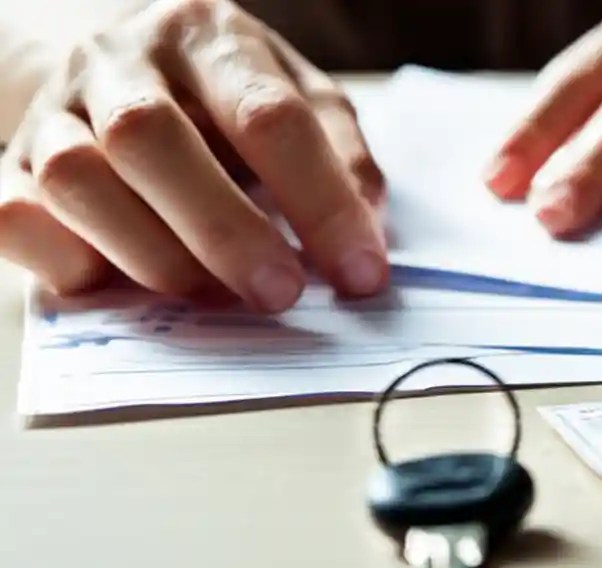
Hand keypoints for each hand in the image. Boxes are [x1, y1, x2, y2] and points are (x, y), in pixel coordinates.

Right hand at [0, 0, 387, 311]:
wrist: (111, 70)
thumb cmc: (223, 99)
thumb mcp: (298, 101)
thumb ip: (338, 160)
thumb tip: (365, 240)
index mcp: (208, 37)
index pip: (268, 115)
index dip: (321, 204)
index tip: (361, 275)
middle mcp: (119, 60)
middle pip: (152, 139)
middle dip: (225, 231)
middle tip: (281, 294)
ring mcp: (54, 111)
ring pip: (75, 179)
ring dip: (153, 255)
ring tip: (212, 296)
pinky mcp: (7, 166)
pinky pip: (11, 216)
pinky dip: (67, 261)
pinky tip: (120, 284)